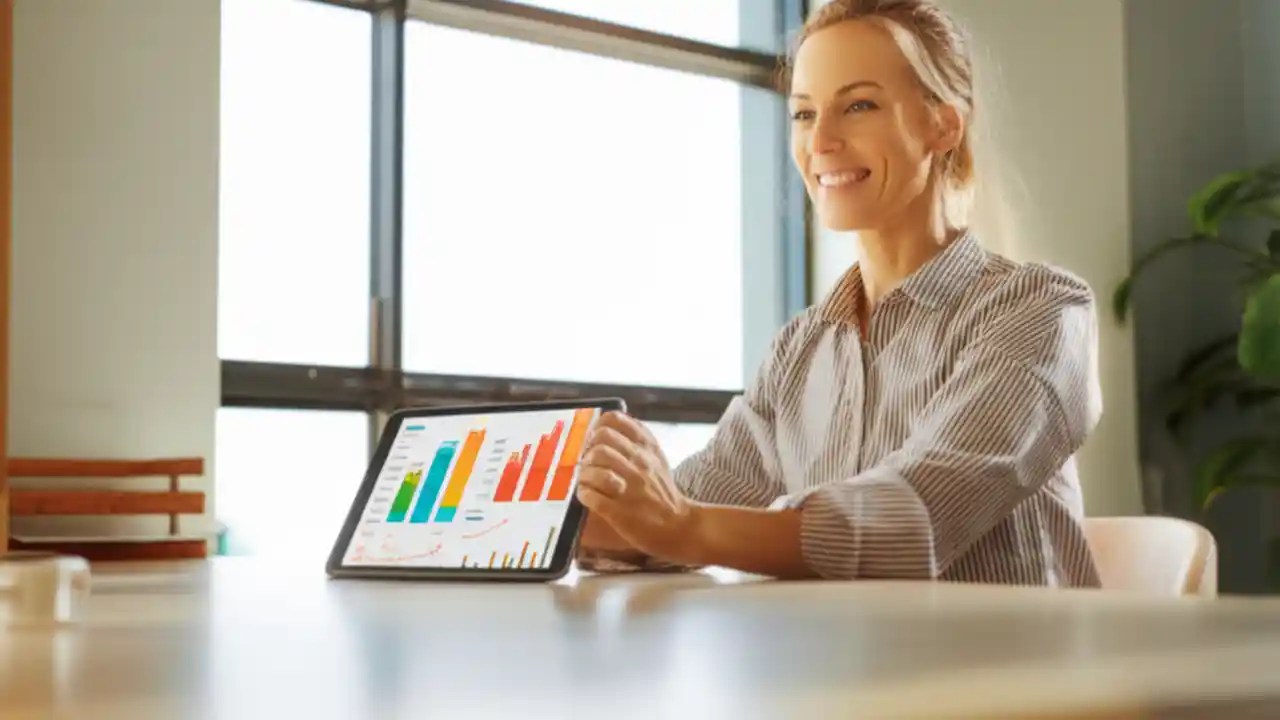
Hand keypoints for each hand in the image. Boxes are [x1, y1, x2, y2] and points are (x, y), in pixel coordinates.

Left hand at [576, 411, 696, 563]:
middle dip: (589, 452)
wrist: (678, 525)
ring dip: (584, 474)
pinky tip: (589, 496)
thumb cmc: (662, 491)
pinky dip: (584, 494)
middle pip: (600, 442)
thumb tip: (606, 425)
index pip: (614, 420)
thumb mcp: (656, 458)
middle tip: (589, 464)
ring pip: (593, 467)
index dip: (598, 427)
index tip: (595, 440)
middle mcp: (639, 463)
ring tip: (588, 481)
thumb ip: (637, 440)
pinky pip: (590, 495)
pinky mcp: (618, 511)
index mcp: (646, 447)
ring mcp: (629, 487)